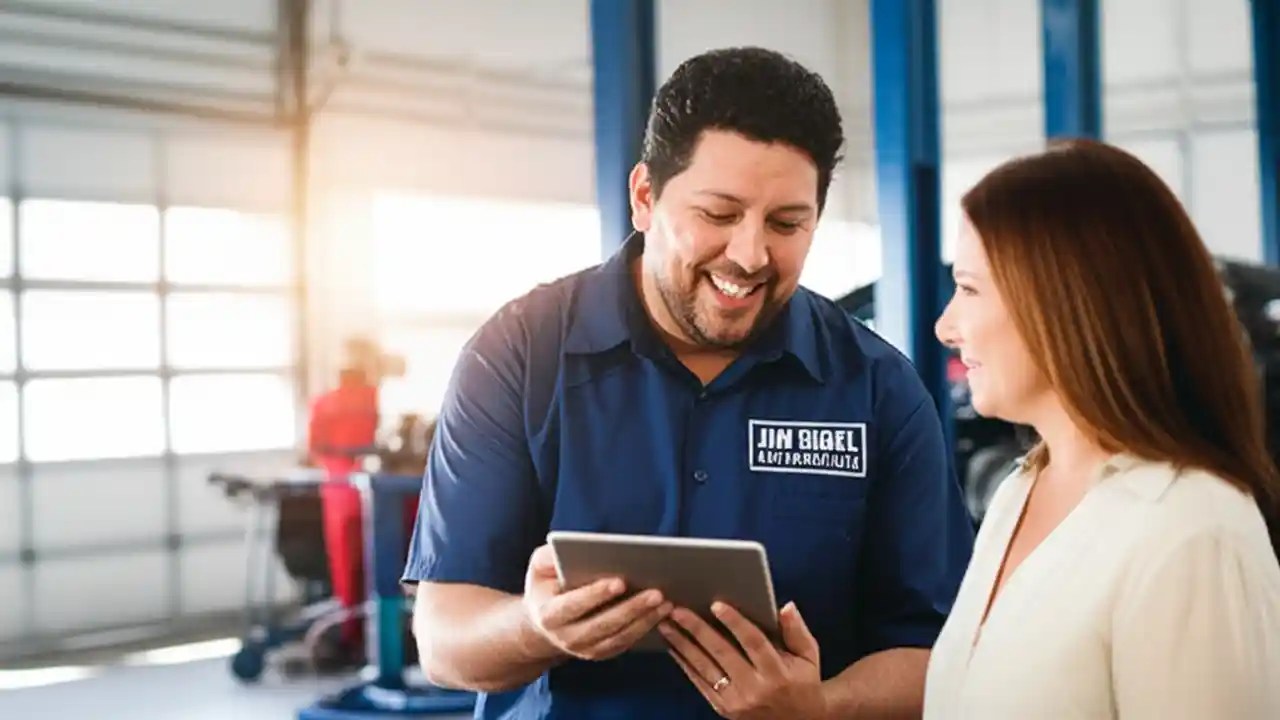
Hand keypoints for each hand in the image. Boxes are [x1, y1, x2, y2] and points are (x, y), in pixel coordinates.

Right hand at [521, 544, 673, 660]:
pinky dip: (646, 628)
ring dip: (644, 620)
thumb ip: (549, 556)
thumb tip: (567, 546)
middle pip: (602, 625)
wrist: (544, 624)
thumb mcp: (540, 567)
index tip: (620, 581)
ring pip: (619, 636)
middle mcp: (566, 637)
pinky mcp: (602, 652)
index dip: (596, 594)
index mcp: (548, 614)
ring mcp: (585, 649)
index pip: (573, 605)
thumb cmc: (547, 586)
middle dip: (631, 608)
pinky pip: (626, 642)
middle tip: (657, 592)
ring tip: (666, 601)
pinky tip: (663, 612)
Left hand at [660, 601, 825, 719]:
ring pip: (705, 668)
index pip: (753, 642)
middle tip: (677, 610)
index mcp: (777, 673)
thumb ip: (797, 631)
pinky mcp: (724, 709)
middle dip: (697, 630)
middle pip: (722, 653)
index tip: (716, 604)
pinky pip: (701, 684)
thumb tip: (785, 606)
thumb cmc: (803, 683)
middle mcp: (755, 688)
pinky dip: (685, 665)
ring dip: (683, 645)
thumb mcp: (809, 656)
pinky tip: (673, 648)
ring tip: (666, 625)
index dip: (735, 622)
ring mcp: (737, 702)